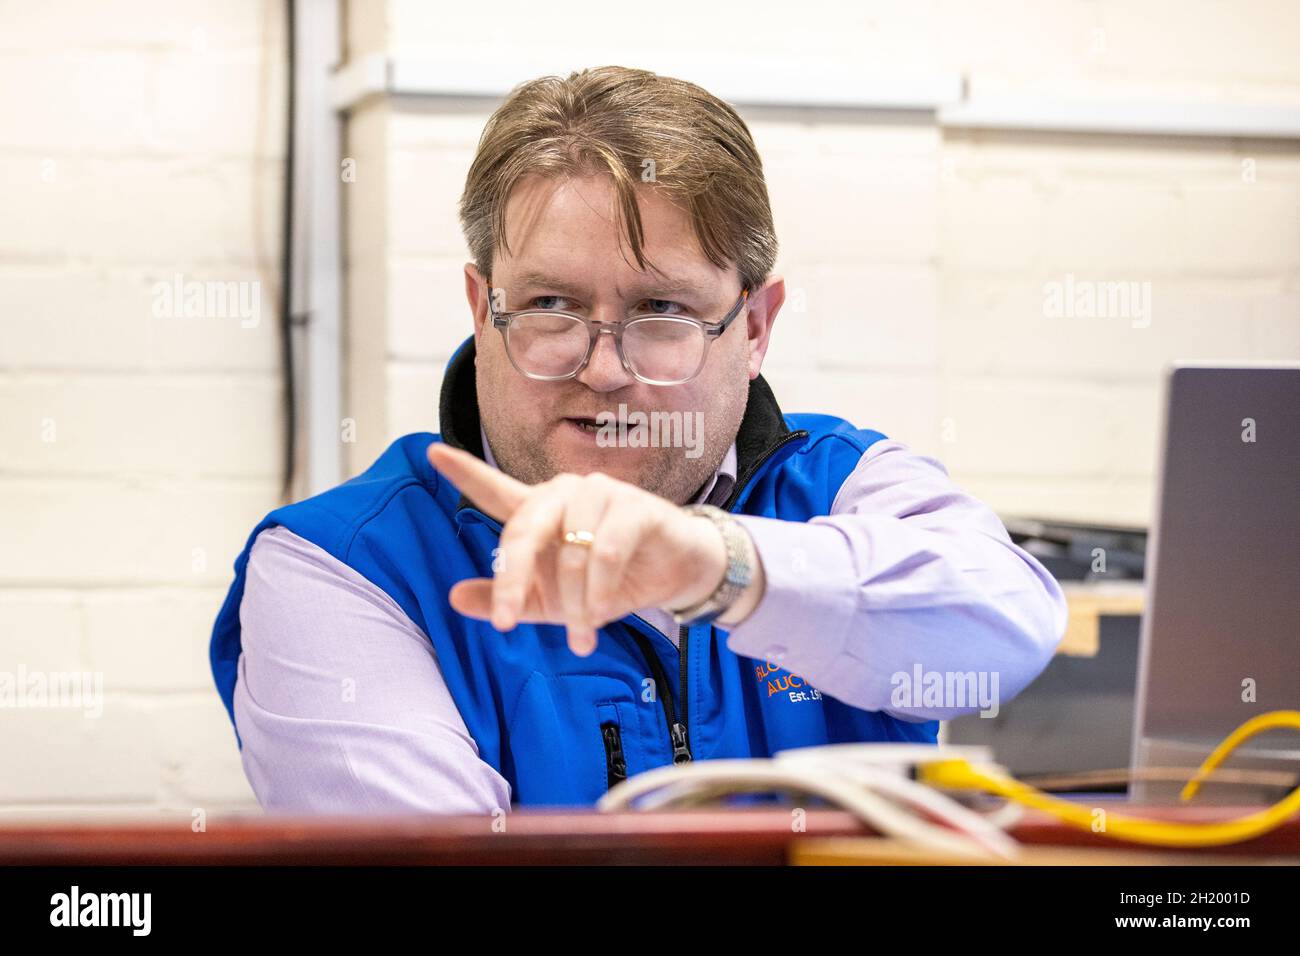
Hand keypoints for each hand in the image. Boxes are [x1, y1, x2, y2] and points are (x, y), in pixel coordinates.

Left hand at [427, 443, 748, 655]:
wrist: (676, 578)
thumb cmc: (609, 582)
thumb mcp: (551, 600)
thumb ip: (506, 596)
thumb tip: (452, 598)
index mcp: (541, 511)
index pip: (496, 490)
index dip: (465, 472)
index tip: (432, 454)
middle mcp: (566, 494)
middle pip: (522, 529)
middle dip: (512, 580)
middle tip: (506, 623)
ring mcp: (603, 495)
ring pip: (570, 551)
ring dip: (573, 601)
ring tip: (581, 635)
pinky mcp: (637, 508)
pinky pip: (606, 552)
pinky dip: (600, 589)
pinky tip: (601, 613)